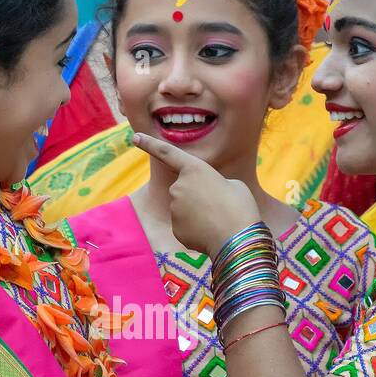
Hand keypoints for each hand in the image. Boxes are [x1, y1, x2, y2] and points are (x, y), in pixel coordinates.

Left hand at [133, 131, 259, 255]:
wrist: (237, 239)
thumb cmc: (240, 207)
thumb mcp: (232, 185)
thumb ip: (212, 185)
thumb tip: (205, 197)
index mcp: (194, 169)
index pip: (167, 153)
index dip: (150, 144)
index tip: (135, 137)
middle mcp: (178, 186)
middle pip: (184, 189)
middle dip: (197, 197)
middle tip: (219, 206)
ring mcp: (174, 208)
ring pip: (184, 209)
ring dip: (198, 213)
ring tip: (218, 220)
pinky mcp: (175, 228)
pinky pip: (185, 226)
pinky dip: (197, 229)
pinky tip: (210, 232)